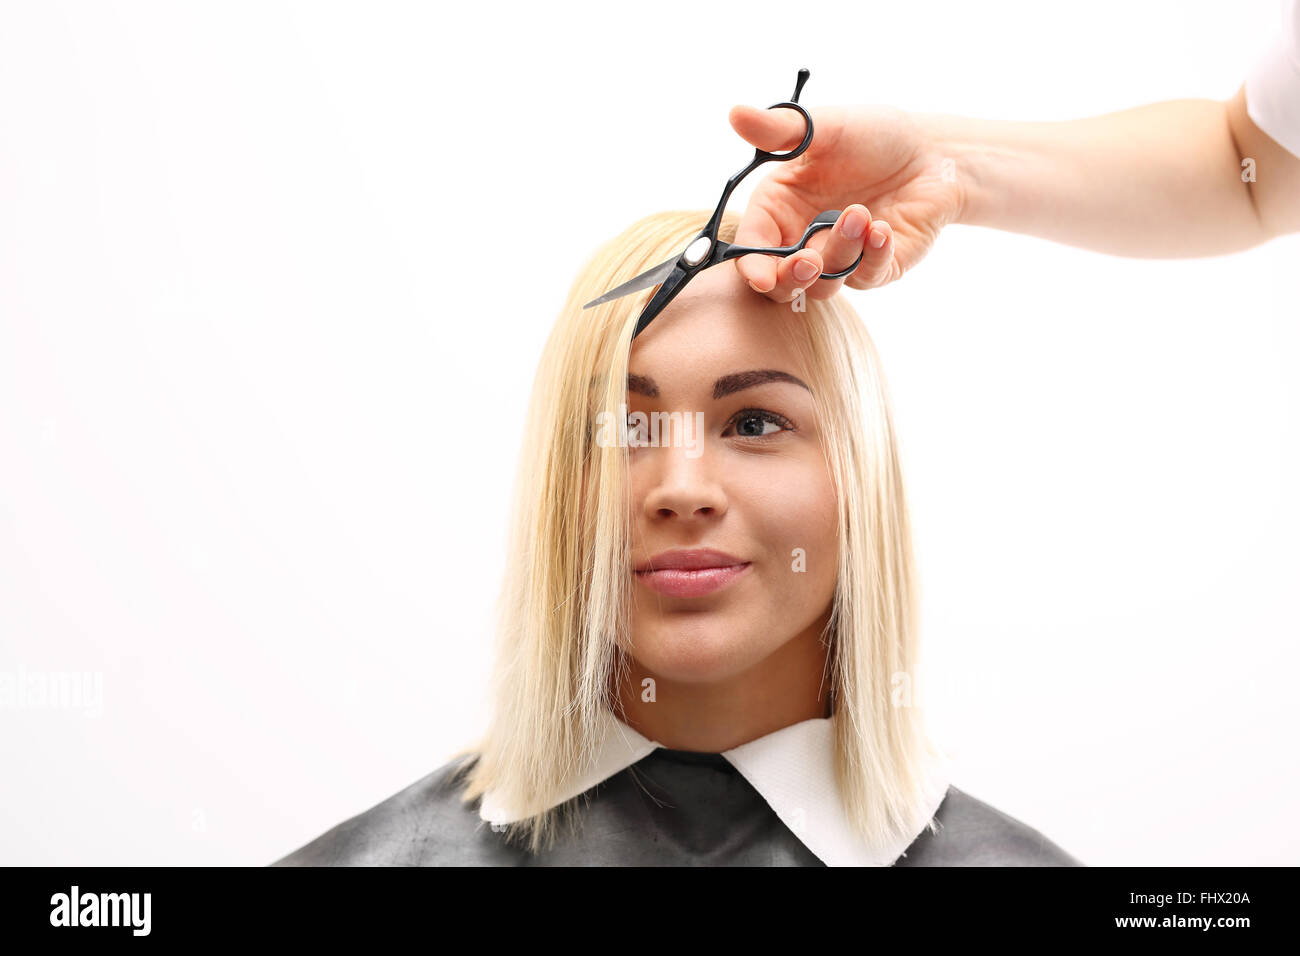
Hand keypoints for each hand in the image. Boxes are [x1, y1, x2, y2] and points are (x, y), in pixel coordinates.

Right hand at [730, 102, 964, 301]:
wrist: (932, 151)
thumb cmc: (872, 136)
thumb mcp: (824, 128)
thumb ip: (778, 130)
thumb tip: (735, 113)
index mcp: (780, 210)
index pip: (753, 248)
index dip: (752, 266)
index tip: (759, 274)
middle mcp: (804, 240)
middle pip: (782, 284)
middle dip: (790, 280)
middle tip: (807, 261)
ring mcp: (841, 259)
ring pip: (827, 282)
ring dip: (841, 252)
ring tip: (860, 213)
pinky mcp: (876, 268)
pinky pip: (868, 277)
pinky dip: (873, 256)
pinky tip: (882, 229)